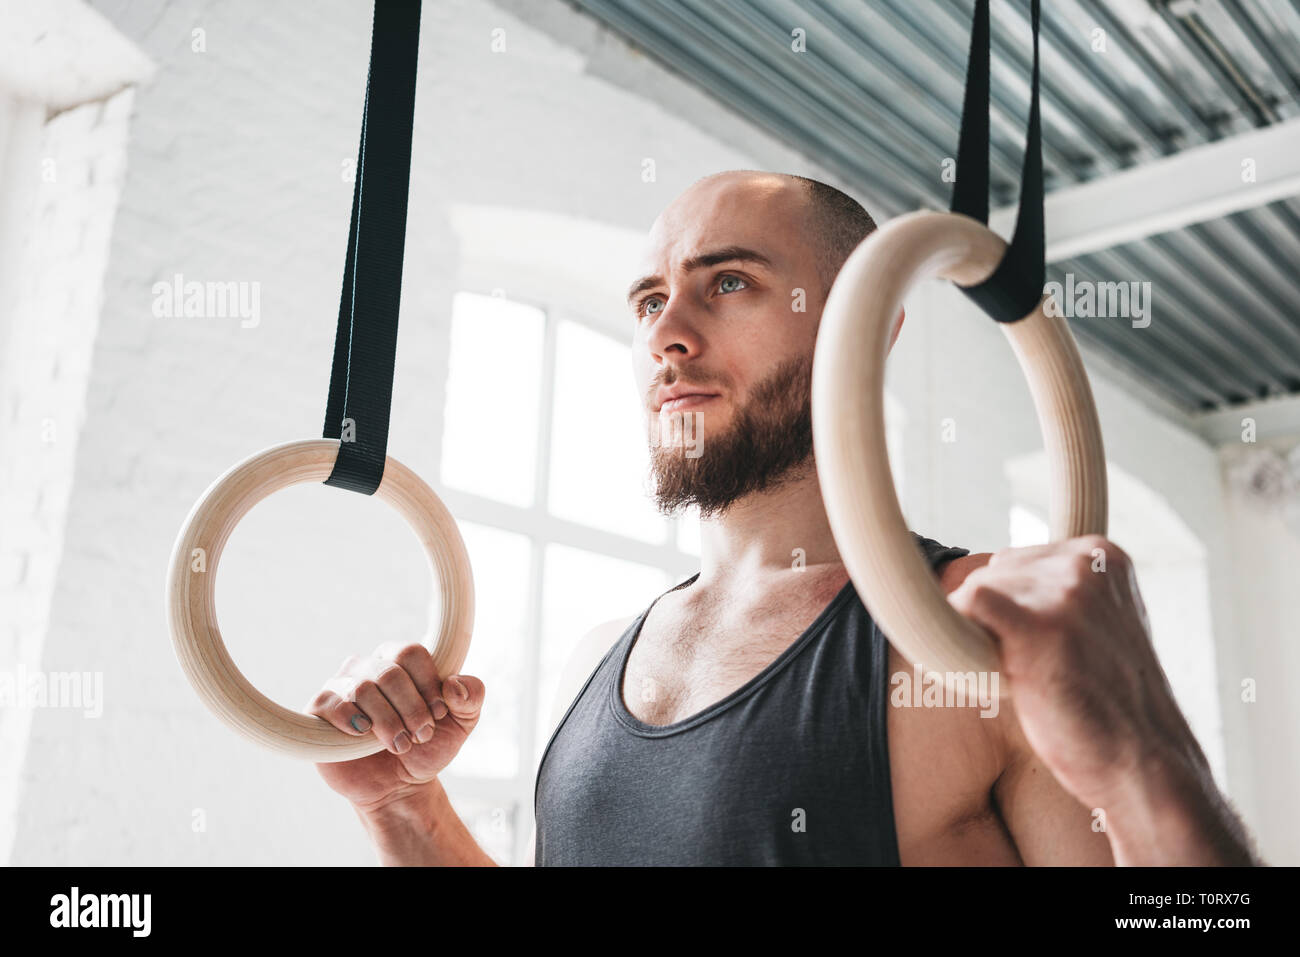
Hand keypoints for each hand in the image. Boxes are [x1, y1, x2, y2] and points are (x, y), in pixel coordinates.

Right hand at [306, 641, 484, 812]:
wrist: (400, 787)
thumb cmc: (428, 747)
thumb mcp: (462, 723)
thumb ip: (471, 697)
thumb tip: (454, 685)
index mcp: (400, 661)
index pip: (411, 653)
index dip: (428, 684)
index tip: (439, 713)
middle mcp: (368, 667)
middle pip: (389, 672)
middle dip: (411, 709)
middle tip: (421, 735)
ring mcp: (342, 687)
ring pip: (363, 688)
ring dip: (387, 721)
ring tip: (400, 745)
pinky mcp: (319, 712)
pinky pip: (327, 702)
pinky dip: (349, 718)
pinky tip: (364, 734)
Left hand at [946, 534, 1199, 811]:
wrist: (1144, 766)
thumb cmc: (1111, 706)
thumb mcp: (1099, 626)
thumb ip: (1057, 596)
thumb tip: (983, 581)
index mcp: (1103, 557)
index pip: (1016, 562)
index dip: (1010, 610)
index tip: (1043, 649)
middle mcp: (1086, 563)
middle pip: (994, 574)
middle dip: (997, 622)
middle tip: (1038, 670)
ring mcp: (1063, 592)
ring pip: (976, 592)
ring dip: (983, 638)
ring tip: (1028, 679)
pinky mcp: (1035, 626)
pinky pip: (966, 604)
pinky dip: (957, 637)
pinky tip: (991, 670)